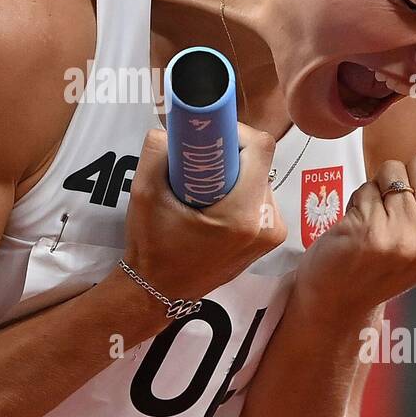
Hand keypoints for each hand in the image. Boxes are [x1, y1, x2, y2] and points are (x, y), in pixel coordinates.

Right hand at [123, 124, 286, 301]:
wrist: (160, 290)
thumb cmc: (152, 245)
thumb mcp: (144, 194)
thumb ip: (157, 151)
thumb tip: (171, 126)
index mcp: (241, 214)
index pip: (260, 148)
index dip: (235, 132)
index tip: (208, 137)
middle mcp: (265, 224)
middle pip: (259, 163)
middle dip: (229, 155)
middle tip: (198, 164)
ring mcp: (271, 234)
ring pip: (260, 179)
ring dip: (234, 175)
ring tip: (203, 192)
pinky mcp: (270, 239)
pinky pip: (260, 198)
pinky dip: (239, 193)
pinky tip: (215, 207)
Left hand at [296, 135, 415, 315]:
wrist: (341, 298)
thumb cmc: (381, 263)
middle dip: (403, 182)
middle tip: (393, 218)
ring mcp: (407, 235)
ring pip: (393, 171)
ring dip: (378, 191)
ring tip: (375, 222)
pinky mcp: (373, 230)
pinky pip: (366, 186)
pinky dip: (358, 201)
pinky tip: (358, 228)